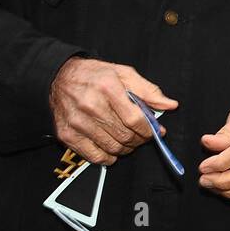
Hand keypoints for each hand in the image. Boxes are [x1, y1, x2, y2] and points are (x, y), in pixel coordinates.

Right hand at [49, 57, 176, 163]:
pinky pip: (94, 156)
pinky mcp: (67, 135)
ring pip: (112, 148)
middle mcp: (90, 106)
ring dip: (127, 148)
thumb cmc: (95, 75)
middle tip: (142, 135)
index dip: (149, 129)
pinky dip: (108, 157)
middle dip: (140, 139)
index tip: (156, 131)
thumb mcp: (124, 74)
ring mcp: (77, 122)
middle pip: (125, 136)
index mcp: (107, 88)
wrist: (59, 77)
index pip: (135, 119)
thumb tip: (170, 105)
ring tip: (129, 139)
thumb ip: (148, 91)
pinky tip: (112, 148)